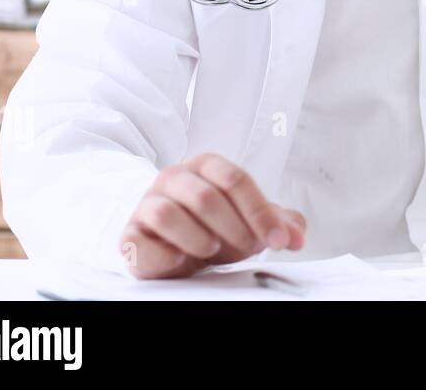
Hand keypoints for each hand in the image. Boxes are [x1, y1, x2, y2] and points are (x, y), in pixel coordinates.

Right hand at [118, 152, 305, 278]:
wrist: (175, 243)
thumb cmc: (216, 226)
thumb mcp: (250, 221)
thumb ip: (278, 223)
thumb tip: (296, 236)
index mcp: (207, 165)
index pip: (236, 180)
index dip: (261, 213)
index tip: (278, 240)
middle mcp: (174, 177)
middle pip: (206, 197)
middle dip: (234, 229)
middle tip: (246, 248)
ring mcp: (147, 203)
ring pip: (168, 214)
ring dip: (198, 239)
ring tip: (210, 250)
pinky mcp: (129, 234)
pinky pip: (139, 241)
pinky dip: (164, 255)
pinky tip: (180, 260)